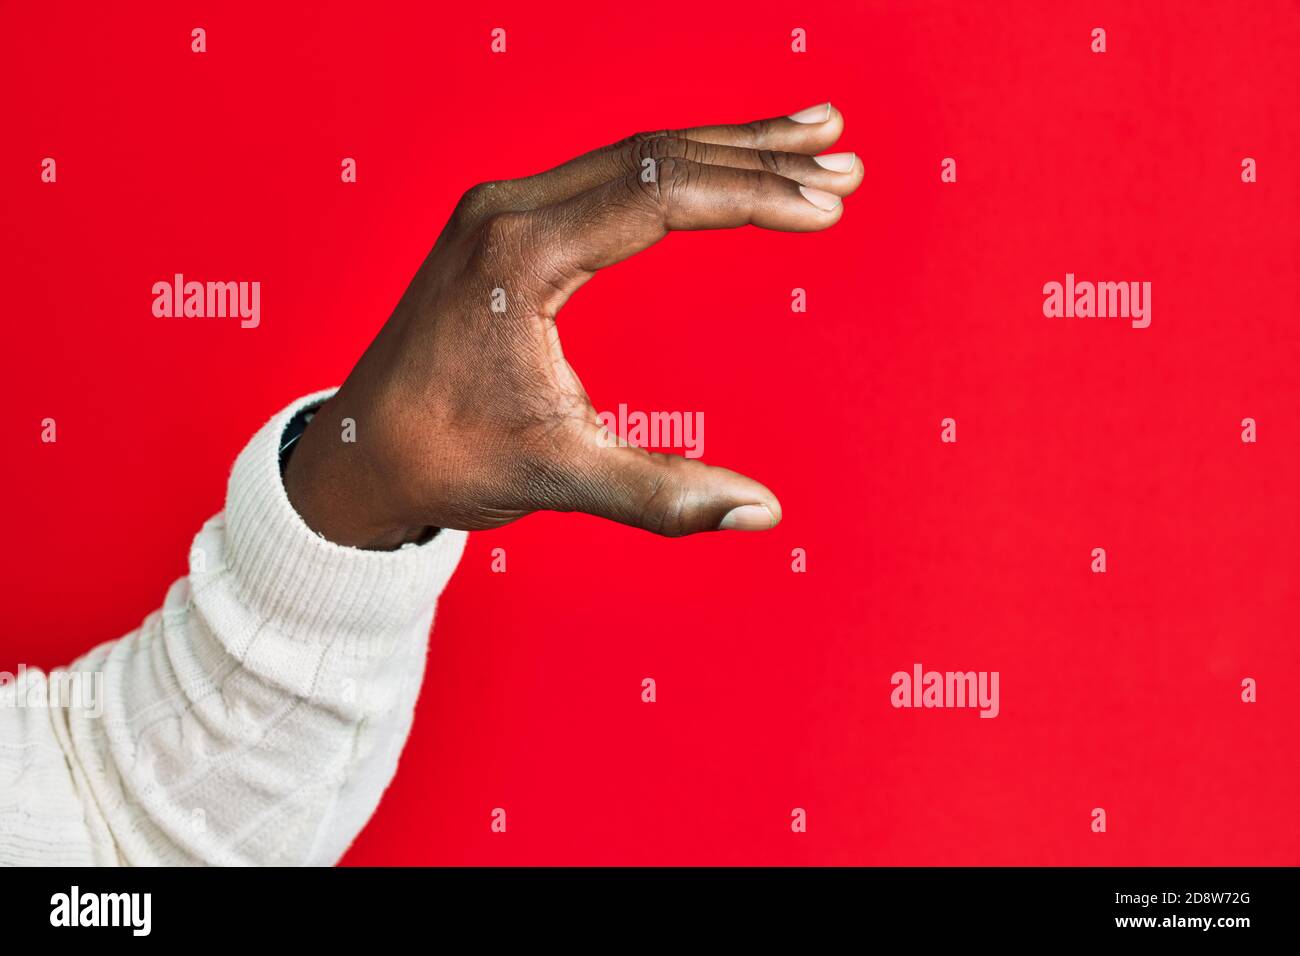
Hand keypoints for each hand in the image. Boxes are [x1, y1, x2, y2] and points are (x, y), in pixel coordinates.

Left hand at [284, 103, 861, 549]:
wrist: (361, 453)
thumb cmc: (445, 460)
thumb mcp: (557, 475)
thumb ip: (663, 495)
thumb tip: (763, 512)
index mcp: (520, 255)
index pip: (661, 194)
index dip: (754, 195)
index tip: (828, 205)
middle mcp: (508, 210)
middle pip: (656, 155)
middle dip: (757, 158)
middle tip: (843, 160)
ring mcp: (503, 209)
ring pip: (634, 154)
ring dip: (725, 150)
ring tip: (811, 137)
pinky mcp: (506, 224)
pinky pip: (608, 175)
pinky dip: (676, 169)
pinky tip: (721, 166)